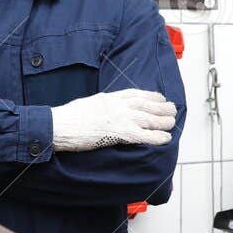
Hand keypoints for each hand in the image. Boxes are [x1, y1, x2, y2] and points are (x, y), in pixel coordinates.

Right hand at [51, 88, 175, 151]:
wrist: (59, 126)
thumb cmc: (68, 118)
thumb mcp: (87, 105)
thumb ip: (100, 106)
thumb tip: (104, 112)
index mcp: (109, 97)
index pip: (135, 93)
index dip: (151, 95)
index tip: (160, 98)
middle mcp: (118, 105)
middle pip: (146, 104)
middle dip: (162, 107)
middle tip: (172, 109)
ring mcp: (120, 117)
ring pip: (149, 118)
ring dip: (163, 121)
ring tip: (172, 122)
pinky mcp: (120, 132)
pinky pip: (144, 135)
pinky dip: (157, 137)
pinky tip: (165, 139)